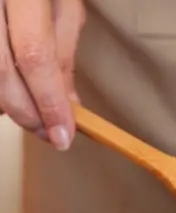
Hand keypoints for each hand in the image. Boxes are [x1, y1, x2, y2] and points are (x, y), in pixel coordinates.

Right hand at [1, 0, 84, 149]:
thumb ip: (63, 53)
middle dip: (26, 112)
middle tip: (48, 131)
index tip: (63, 135)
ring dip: (4, 102)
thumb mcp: (61, 3)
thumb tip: (69, 105)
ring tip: (28, 107)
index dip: (48, 102)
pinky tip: (6, 89)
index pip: (34, 55)